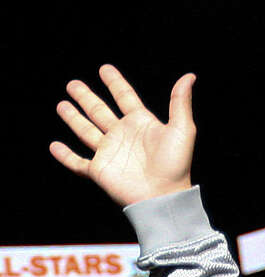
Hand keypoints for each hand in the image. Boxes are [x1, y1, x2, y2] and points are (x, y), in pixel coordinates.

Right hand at [50, 65, 195, 206]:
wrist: (163, 198)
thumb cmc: (175, 166)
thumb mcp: (182, 130)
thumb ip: (181, 102)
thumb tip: (190, 76)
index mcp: (141, 124)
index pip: (125, 98)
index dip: (115, 83)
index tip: (105, 69)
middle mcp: (122, 136)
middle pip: (100, 111)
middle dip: (86, 98)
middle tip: (72, 84)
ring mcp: (110, 153)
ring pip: (86, 131)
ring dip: (73, 118)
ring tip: (62, 105)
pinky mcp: (99, 171)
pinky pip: (78, 163)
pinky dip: (65, 156)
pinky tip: (54, 146)